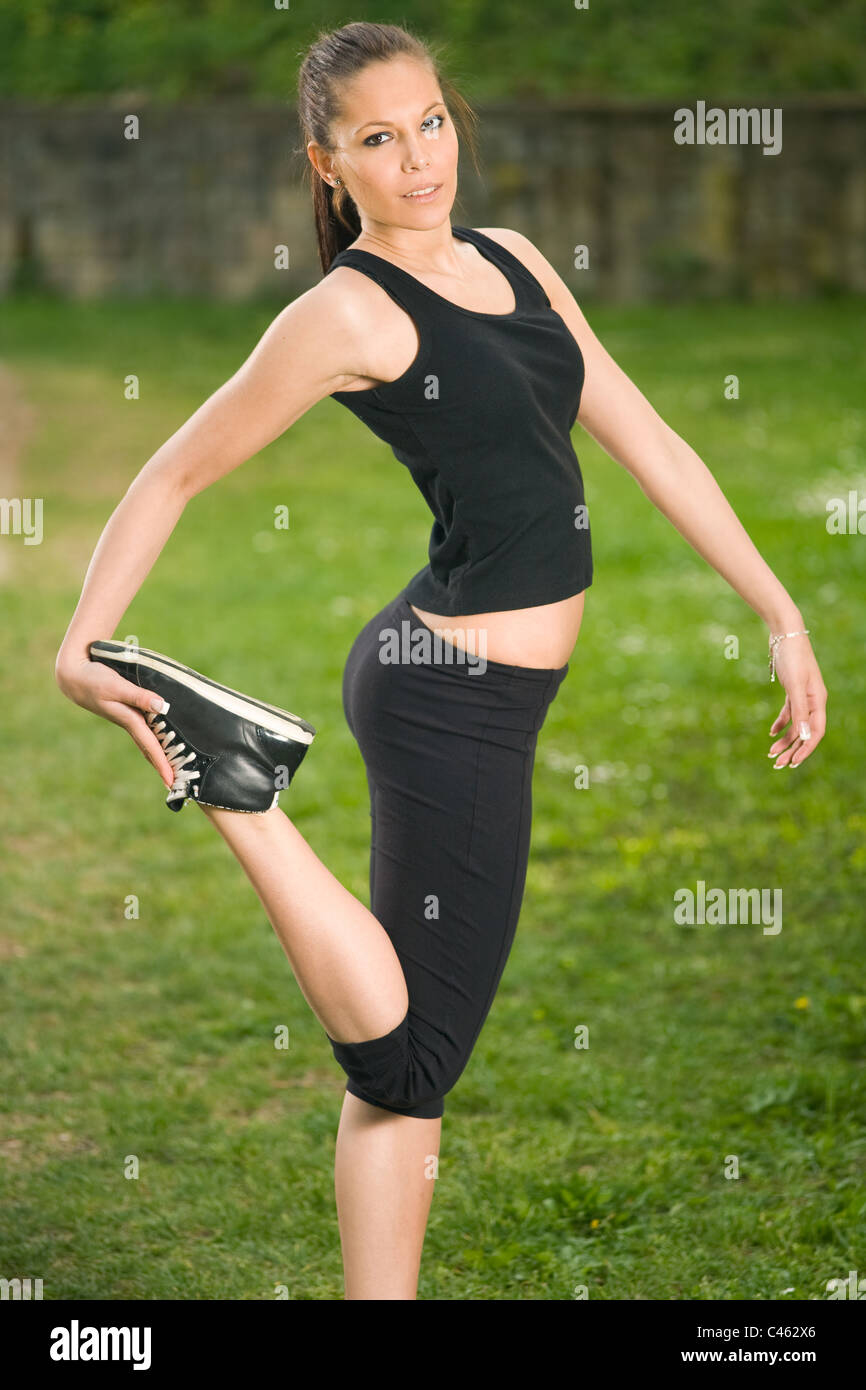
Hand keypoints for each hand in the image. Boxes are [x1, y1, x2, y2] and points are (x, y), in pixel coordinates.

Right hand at [55, 652, 175, 789]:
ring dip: (158, 755)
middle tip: (175, 784)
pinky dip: (153, 739)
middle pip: (149, 749)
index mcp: (129, 720)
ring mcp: (127, 718)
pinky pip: (144, 728)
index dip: (162, 764)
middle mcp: (130, 722)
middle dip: (162, 766)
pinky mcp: (125, 710)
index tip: (172, 782)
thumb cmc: (93, 680)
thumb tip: (163, 706)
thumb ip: (139, 696)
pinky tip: (161, 740)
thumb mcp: (116, 686)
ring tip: (171, 768)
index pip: (150, 746)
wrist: (73, 677)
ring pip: (147, 741)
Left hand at [767, 634, 826, 768]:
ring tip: (771, 754)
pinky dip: (781, 724)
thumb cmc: (792, 657)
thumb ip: (800, 711)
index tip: (792, 763)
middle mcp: (813, 701)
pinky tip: (772, 733)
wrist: (785, 633)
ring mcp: (803, 696)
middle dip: (793, 750)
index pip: (815, 733)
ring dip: (785, 740)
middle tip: (777, 764)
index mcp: (818, 701)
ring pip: (796, 725)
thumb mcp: (795, 685)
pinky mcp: (792, 690)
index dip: (805, 750)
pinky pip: (788, 713)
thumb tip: (805, 737)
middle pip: (805, 732)